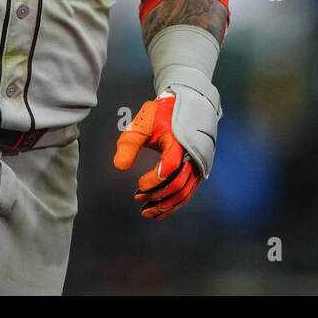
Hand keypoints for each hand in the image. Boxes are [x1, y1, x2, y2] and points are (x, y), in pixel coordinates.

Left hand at [113, 92, 201, 219]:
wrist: (187, 105)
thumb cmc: (162, 115)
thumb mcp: (143, 124)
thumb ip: (130, 144)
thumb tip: (120, 167)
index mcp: (179, 141)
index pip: (169, 166)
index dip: (154, 179)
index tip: (139, 184)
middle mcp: (192, 155)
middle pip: (178, 184)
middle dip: (157, 196)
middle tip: (138, 199)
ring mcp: (197, 164)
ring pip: (184, 192)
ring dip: (166, 205)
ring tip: (147, 211)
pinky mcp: (197, 171)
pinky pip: (188, 192)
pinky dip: (174, 204)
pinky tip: (160, 210)